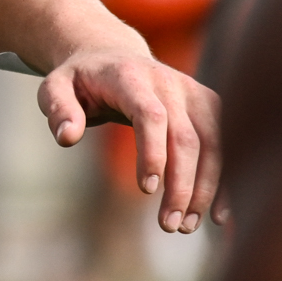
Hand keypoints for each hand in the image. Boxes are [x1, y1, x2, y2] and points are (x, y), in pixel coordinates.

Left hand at [39, 46, 221, 233]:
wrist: (110, 54)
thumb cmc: (80, 80)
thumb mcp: (54, 87)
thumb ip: (58, 109)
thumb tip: (66, 137)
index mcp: (130, 76)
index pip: (150, 115)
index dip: (153, 152)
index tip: (146, 190)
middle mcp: (169, 82)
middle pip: (186, 136)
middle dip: (182, 184)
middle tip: (169, 225)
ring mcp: (193, 92)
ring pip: (214, 143)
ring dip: (206, 189)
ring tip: (187, 226)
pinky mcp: (209, 104)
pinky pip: (226, 143)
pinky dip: (226, 179)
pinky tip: (220, 215)